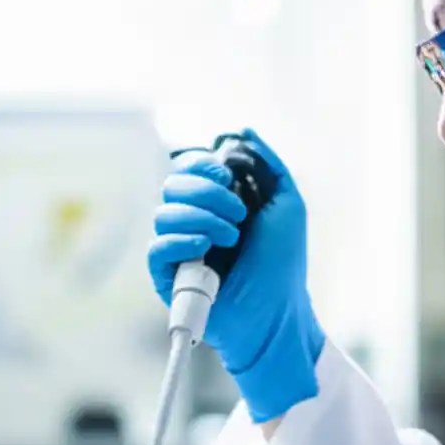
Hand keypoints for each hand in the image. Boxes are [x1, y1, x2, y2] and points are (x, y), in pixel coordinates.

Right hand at [148, 127, 325, 422]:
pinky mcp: (167, 276)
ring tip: (232, 240)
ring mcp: (178, 248)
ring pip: (164, 213)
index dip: (202, 163)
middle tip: (238, 214)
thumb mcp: (288, 204)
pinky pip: (156, 247)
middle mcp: (193, 220)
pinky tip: (205, 248)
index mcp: (215, 201)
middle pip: (172, 184)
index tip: (228, 175)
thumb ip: (267, 164)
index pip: (188, 166)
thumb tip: (241, 130)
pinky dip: (180, 241)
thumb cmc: (284, 264)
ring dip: (202, 219)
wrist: (278, 314)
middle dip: (207, 192)